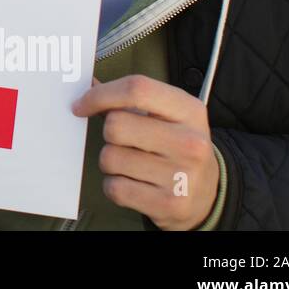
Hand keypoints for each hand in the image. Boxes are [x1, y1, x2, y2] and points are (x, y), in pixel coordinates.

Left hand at [71, 74, 219, 229]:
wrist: (207, 194)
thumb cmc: (177, 146)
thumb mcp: (166, 115)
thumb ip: (128, 98)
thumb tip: (88, 84)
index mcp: (189, 110)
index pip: (136, 89)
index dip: (100, 95)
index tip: (81, 105)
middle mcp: (190, 142)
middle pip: (115, 126)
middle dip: (108, 134)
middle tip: (124, 142)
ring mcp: (181, 176)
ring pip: (110, 158)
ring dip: (111, 162)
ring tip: (134, 164)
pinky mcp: (169, 204)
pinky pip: (114, 188)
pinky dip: (115, 186)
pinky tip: (135, 183)